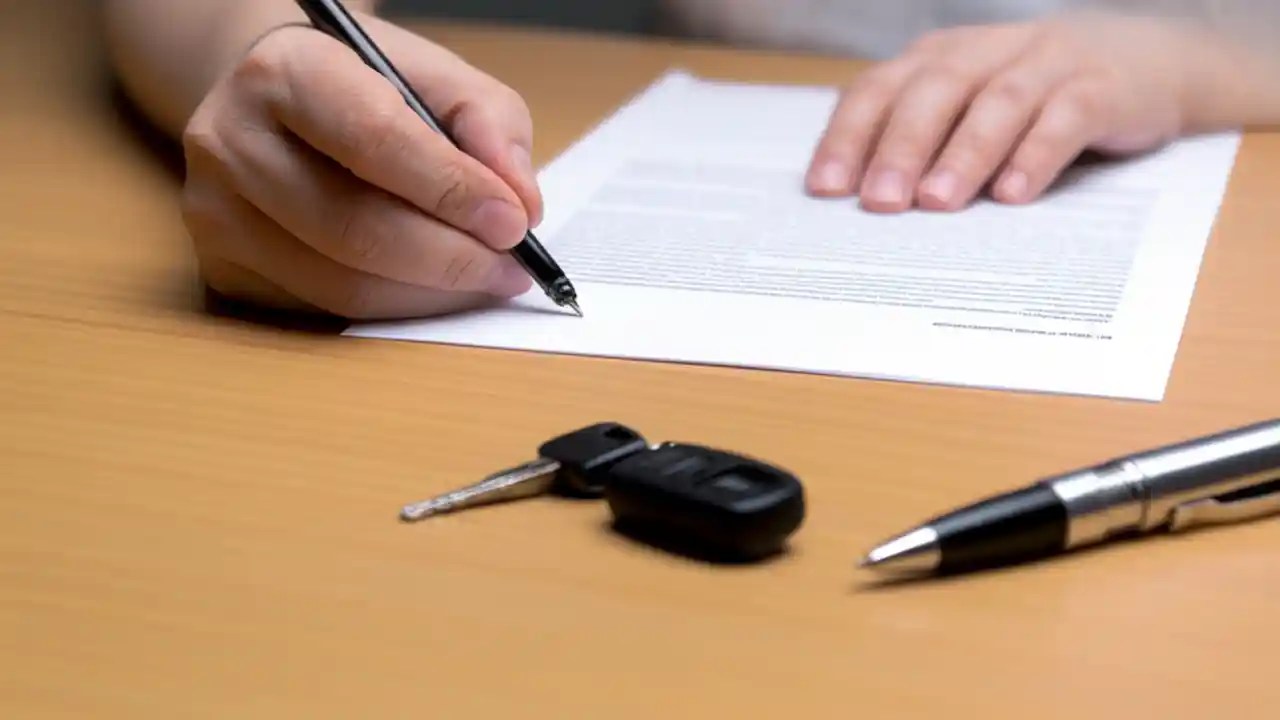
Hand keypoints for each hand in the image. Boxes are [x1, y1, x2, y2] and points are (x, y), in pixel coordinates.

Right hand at [181, 15, 539, 318]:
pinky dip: (396, 310)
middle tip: (512, 268)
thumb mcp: (435, 76)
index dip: (450, 190)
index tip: (513, 223)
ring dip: (431, 296)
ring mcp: (214, 212)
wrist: (275, 101)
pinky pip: (326, 311)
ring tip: (484, 279)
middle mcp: (231, 140)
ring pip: (343, 285)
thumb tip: (520, 204)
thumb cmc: (364, 86)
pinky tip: (430, 288)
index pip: (372, 140)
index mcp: (283, 71)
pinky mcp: (222, 268)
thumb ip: (489, 125)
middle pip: (355, 229)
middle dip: (451, 259)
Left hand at [805, 15, 1195, 212]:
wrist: (1150, 62)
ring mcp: (1046, 64)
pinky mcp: (1100, 88)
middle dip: (901, 147)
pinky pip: (1065, 118)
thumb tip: (863, 206)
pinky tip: (1013, 194)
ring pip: (997, 102)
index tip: (825, 189)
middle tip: (880, 202)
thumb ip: (922, 143)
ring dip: (963, 154)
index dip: (849, 136)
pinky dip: (1036, 154)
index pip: (880, 89)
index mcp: (940, 57)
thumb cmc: (1034, 99)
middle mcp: (987, 52)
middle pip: (934, 90)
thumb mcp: (969, 108)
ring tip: (937, 202)